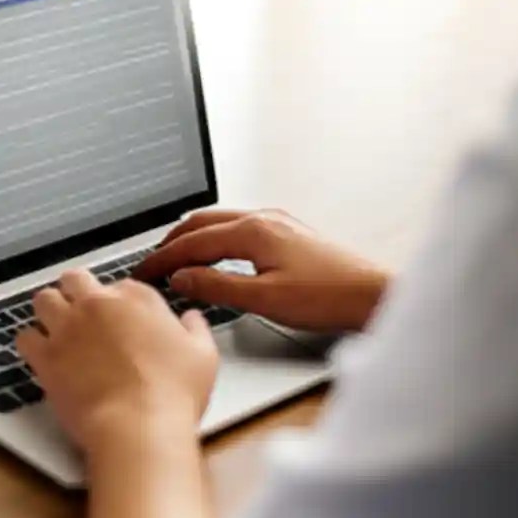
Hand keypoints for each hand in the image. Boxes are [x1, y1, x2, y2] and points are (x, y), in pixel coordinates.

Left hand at [16, 269, 218, 457]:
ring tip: (58, 330)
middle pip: (75, 279)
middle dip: (77, 292)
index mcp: (136, 298)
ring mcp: (67, 327)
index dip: (119, 303)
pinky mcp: (45, 356)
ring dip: (50, 311)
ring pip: (44, 299)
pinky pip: (24, 336)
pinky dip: (31, 343)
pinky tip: (43, 356)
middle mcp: (97, 304)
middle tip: (83, 315)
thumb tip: (190, 318)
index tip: (122, 321)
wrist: (139, 426)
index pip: (121, 285)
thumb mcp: (204, 356)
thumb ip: (195, 330)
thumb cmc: (175, 393)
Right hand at [133, 209, 389, 331]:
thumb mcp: (264, 299)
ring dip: (192, 238)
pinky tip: (214, 255)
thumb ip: (217, 286)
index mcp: (253, 231)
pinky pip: (237, 227)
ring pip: (219, 222)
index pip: (192, 242)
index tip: (144, 272)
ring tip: (174, 258)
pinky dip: (214, 240)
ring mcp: (277, 223)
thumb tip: (182, 278)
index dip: (162, 258)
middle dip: (171, 242)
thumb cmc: (329, 297)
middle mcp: (264, 219)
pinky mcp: (288, 233)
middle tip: (151, 262)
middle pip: (201, 223)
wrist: (373, 295)